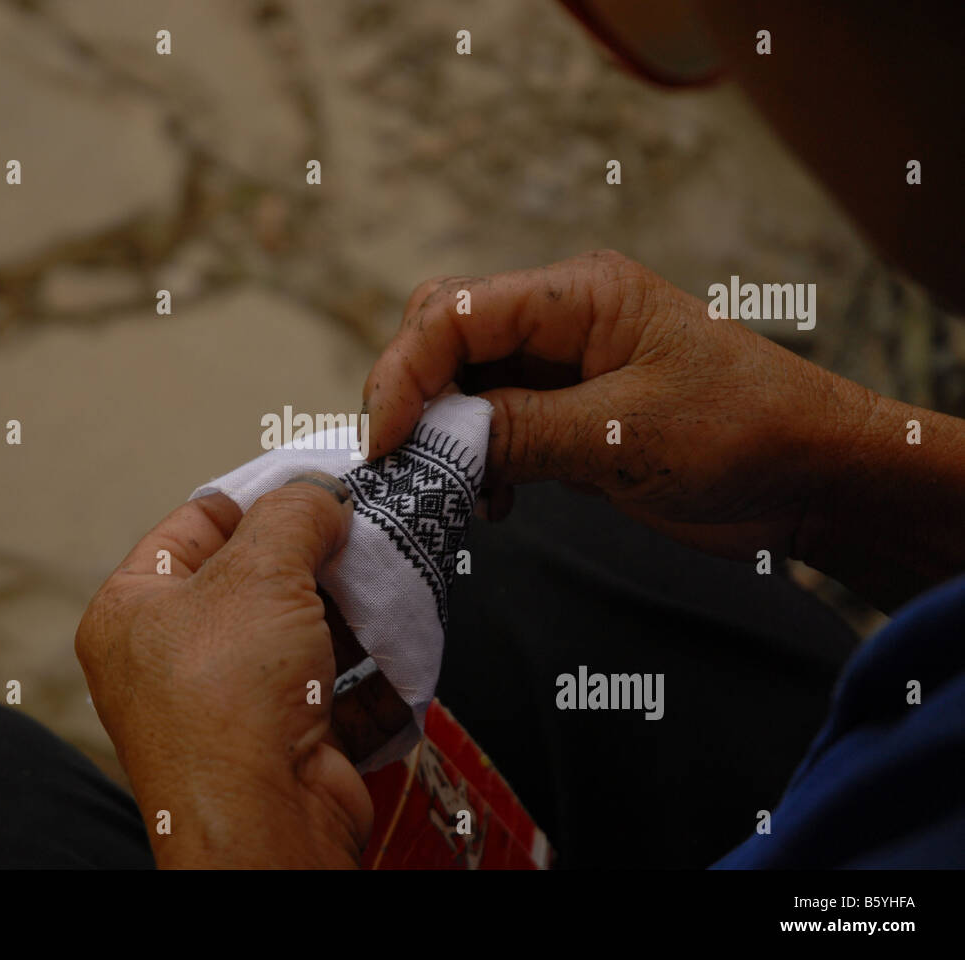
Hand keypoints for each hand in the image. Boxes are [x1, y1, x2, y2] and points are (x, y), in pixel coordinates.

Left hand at [74, 474, 372, 867]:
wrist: (266, 827)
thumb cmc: (229, 702)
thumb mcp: (259, 574)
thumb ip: (293, 516)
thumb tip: (320, 494)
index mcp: (132, 611)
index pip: (194, 525)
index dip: (256, 498)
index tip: (312, 482)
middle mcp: (171, 659)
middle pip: (253, 579)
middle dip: (314, 555)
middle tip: (362, 524)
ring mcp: (228, 704)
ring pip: (299, 631)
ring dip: (348, 606)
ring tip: (391, 574)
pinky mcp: (282, 740)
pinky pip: (329, 684)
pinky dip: (367, 663)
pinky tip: (398, 634)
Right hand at [363, 250, 964, 610]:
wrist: (814, 479)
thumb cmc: (744, 433)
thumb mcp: (625, 434)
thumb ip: (521, 432)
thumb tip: (433, 444)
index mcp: (577, 295)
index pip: (455, 312)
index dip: (405, 371)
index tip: (387, 441)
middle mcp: (559, 322)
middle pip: (444, 335)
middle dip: (413, 395)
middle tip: (405, 461)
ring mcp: (561, 370)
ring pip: (461, 385)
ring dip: (444, 436)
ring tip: (457, 491)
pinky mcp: (565, 417)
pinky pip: (491, 428)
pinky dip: (475, 463)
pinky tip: (494, 504)